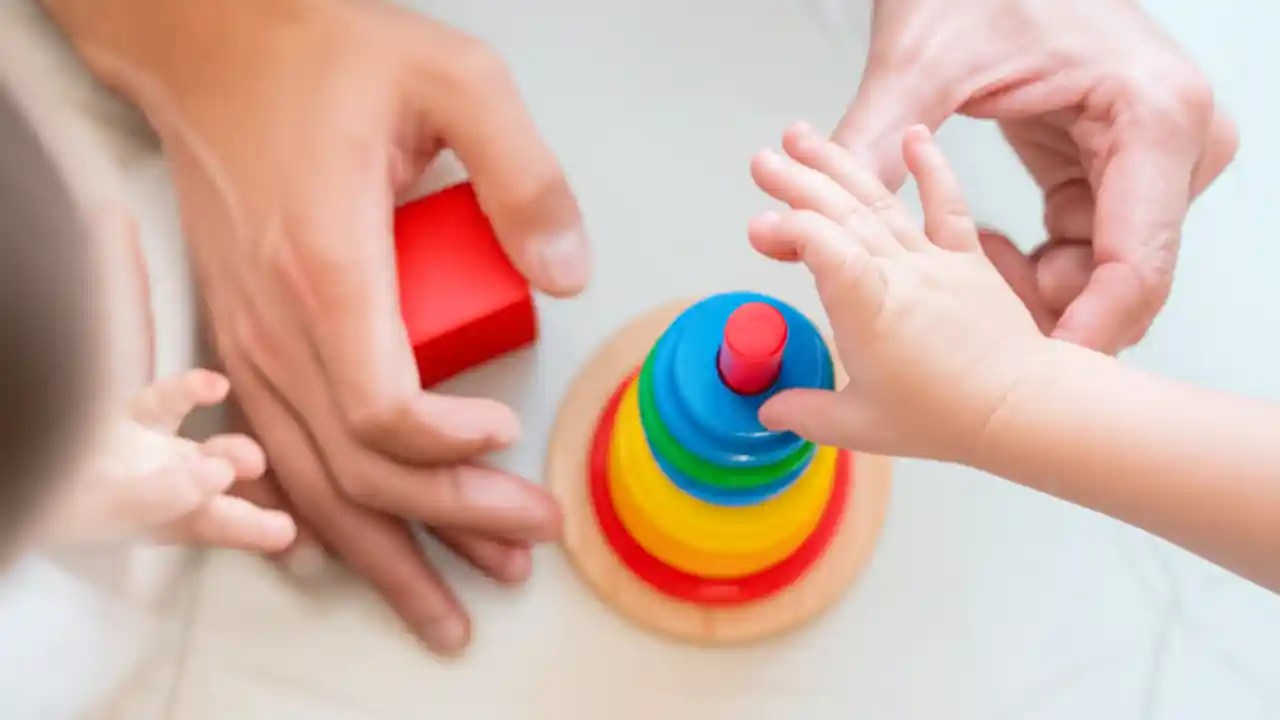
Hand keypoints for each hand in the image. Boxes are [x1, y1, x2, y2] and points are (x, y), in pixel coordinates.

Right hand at [43, 0, 584, 652]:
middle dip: (449, 522)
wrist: (211, 47)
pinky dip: (313, 516)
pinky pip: (270, 455)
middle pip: (360, 468)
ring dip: (386, 548)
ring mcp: (249, 339)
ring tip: (449, 605)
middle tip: (527, 546)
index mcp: (330, 266)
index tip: (511, 436)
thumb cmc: (325, 59)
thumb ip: (525, 175)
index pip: (386, 412)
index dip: (452, 452)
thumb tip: (571, 273)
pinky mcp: (240, 338)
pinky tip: (343, 554)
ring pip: (311, 482)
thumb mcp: (455, 79)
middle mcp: (277, 322)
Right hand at [45, 370, 294, 549]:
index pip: (212, 528)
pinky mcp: (121, 414)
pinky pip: (160, 400)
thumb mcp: (117, 502)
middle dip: (242, 486)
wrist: (22, 444)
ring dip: (224, 445)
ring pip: (193, 445)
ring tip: (248, 452)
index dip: (253, 530)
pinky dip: (189, 390)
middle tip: (259, 468)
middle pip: (209, 489)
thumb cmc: (59, 487)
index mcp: (150, 520)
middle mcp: (150, 486)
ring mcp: (138, 449)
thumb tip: (223, 474)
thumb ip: (170, 493)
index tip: (297, 531)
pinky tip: (215, 385)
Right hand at [749, 123, 1048, 462]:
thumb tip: (769, 410)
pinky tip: (914, 135)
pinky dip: (932, 166)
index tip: (758, 230)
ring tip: (802, 136)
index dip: (787, 231)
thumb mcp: (859, 427)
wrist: (1021, 407)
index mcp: (868, 311)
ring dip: (838, 165)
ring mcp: (932, 261)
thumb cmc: (945, 419)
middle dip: (797, 181)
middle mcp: (898, 274)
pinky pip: (947, 204)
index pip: (822, 249)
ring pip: (878, 202)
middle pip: (840, 214)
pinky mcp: (964, 260)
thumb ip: (805, 412)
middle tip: (761, 160)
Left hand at [833, 0, 1237, 353]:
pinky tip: (978, 250)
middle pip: (1115, 278)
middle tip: (957, 331)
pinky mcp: (1114, 159)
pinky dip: (1024, 258)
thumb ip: (859, 158)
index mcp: (1154, 117)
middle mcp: (1172, 139)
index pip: (1133, 269)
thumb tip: (783, 236)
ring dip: (1021, 288)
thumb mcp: (920, 67)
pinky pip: (1077, 241)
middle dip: (1035, 314)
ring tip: (953, 278)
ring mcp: (1148, 153)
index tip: (1022, 381)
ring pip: (1093, 268)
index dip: (1077, 337)